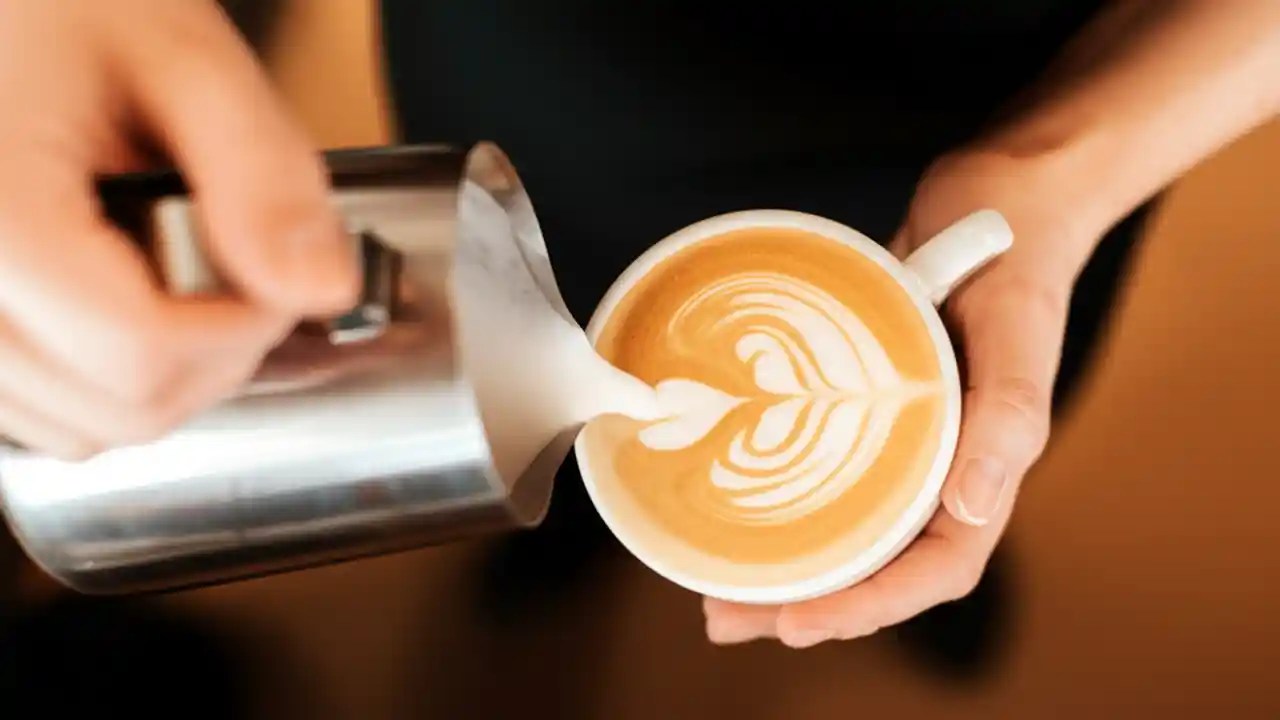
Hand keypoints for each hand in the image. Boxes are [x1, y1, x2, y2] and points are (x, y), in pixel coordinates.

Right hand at [0, 1, 356, 457]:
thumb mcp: (187, 61)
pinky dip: (111, 381)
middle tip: (240, 269)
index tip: (271, 268)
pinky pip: (47, 414)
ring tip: (176, 271)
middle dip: (216, 356)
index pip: (143, 352)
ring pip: (83, 429)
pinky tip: (131, 297)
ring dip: (168, 375)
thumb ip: (263, 174)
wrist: (17, 14)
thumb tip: (318, 286)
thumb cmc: (72, 10)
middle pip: (120, 410)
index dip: (244, 325)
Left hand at [703, 148, 1101, 646]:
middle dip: (808, 602)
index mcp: (986, 467)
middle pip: (879, 562)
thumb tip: (969, 510)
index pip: (936, 566)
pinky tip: (726, 496)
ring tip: (716, 586)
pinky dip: (780, 494)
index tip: (800, 622)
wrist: (996, 197)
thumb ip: (1008, 417)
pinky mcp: (867, 406)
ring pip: (846, 523)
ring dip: (785, 560)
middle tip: (727, 617)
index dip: (871, 605)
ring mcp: (904, 440)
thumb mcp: (1019, 330)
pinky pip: (825, 467)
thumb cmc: (1015, 258)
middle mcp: (943, 467)